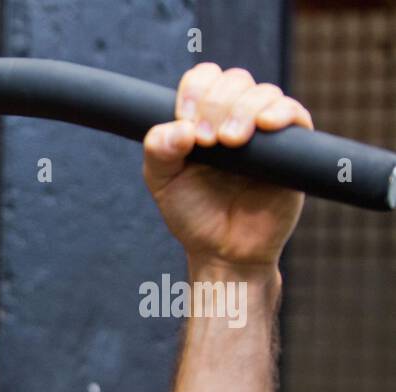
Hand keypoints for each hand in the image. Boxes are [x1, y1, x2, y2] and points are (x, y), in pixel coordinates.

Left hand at [142, 63, 312, 269]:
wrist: (223, 250)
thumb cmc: (193, 214)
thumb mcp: (163, 182)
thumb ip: (158, 151)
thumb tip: (179, 128)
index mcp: (202, 118)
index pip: (204, 78)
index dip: (195, 90)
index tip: (185, 120)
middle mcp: (235, 117)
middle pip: (233, 80)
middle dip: (216, 104)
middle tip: (206, 140)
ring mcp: (265, 130)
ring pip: (263, 92)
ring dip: (243, 110)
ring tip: (230, 143)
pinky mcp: (293, 146)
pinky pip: (294, 112)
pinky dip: (280, 111)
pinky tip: (265, 126)